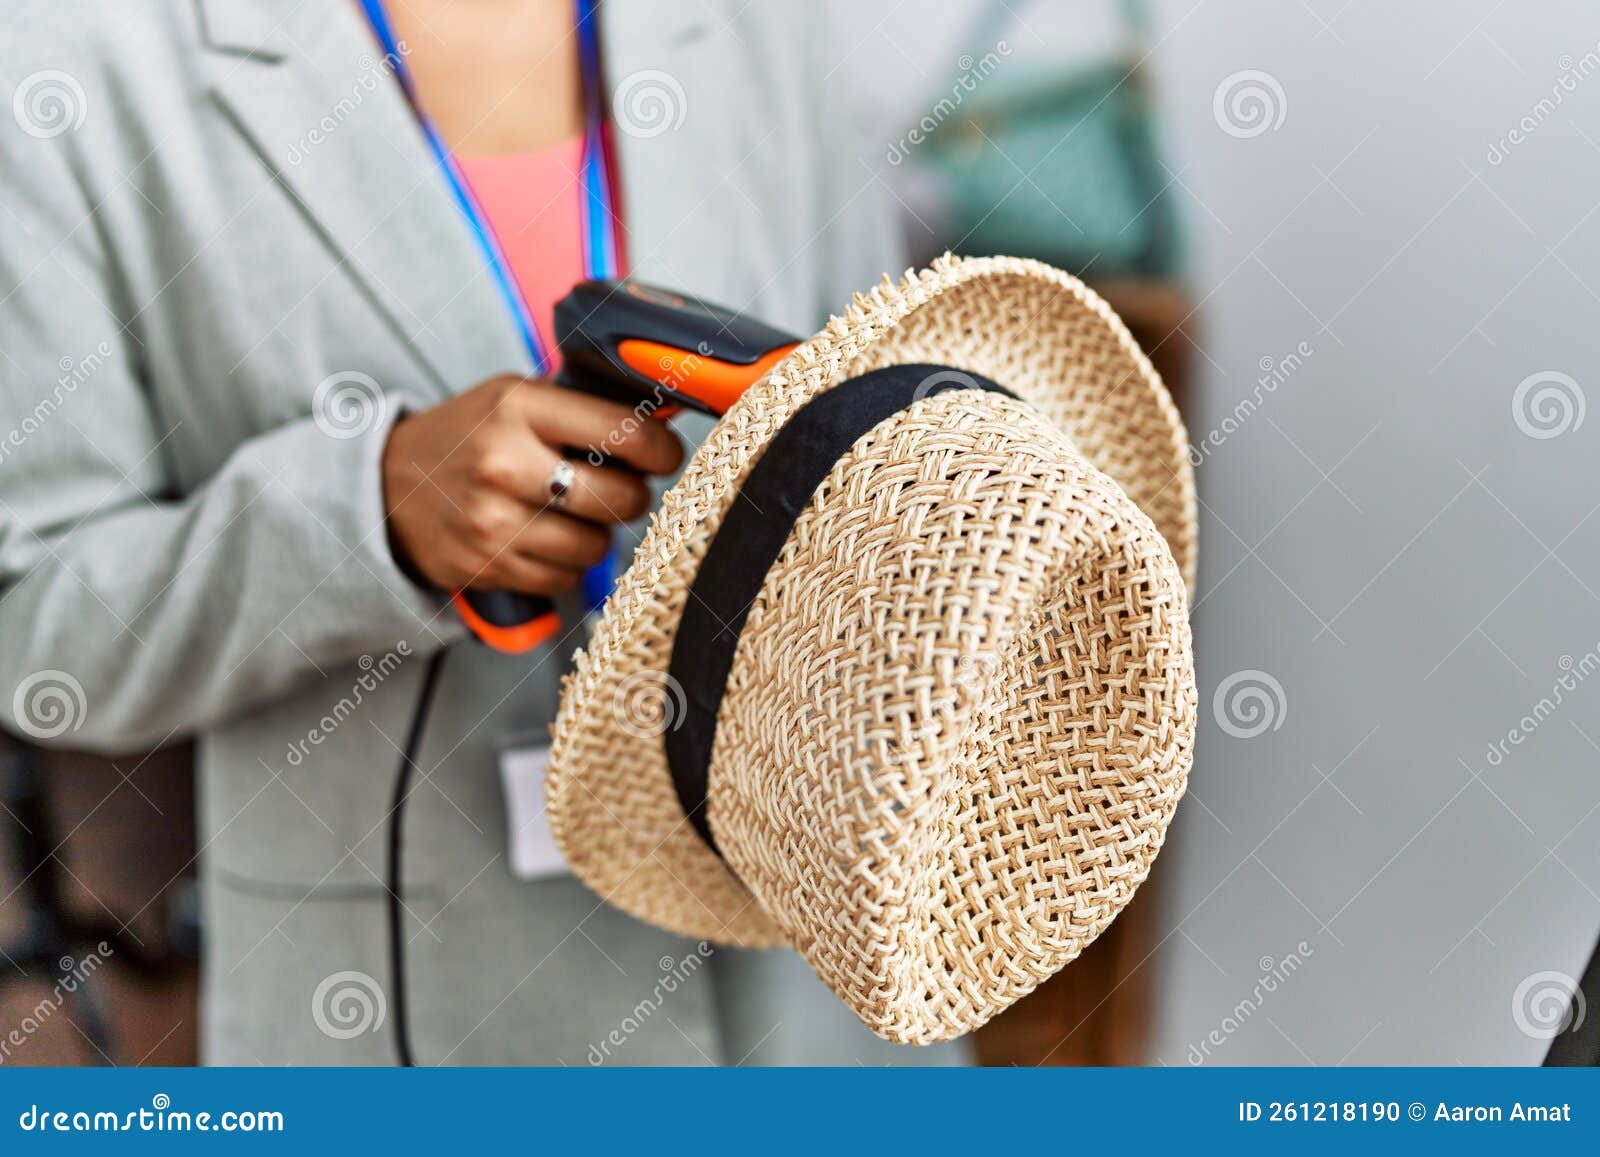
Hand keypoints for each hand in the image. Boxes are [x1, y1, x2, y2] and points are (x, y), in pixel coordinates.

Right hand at [381, 375, 682, 594]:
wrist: (386, 486)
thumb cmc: (468, 437)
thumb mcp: (514, 399)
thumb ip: (580, 408)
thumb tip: (663, 421)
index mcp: (517, 408)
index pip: (624, 431)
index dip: (660, 449)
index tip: (663, 455)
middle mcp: (503, 464)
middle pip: (619, 497)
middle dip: (632, 495)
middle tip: (619, 488)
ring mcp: (491, 521)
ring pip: (595, 546)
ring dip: (596, 534)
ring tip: (573, 514)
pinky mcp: (486, 566)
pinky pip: (564, 578)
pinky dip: (565, 564)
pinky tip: (544, 539)